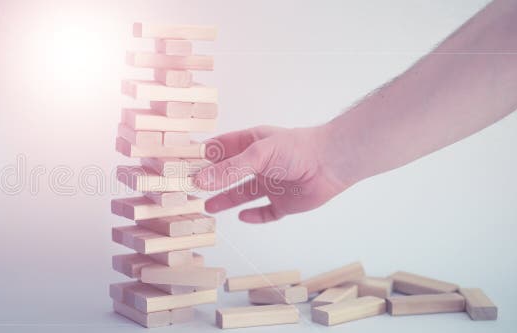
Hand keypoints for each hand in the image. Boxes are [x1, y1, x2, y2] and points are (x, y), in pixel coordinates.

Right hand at [195, 125, 349, 222]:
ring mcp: (272, 184)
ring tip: (207, 207)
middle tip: (190, 189)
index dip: (202, 157)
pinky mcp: (284, 202)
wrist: (333, 163)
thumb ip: (230, 169)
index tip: (183, 166)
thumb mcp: (258, 155)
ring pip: (243, 194)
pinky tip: (243, 217)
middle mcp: (259, 164)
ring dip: (225, 200)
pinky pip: (266, 212)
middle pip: (228, 174)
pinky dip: (254, 216)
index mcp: (251, 144)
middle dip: (210, 181)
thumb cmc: (297, 149)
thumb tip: (200, 180)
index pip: (220, 149)